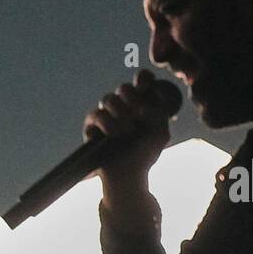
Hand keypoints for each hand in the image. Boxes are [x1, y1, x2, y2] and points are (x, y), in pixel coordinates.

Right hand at [82, 68, 172, 183]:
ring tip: (129, 131)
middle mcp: (123, 105)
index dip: (144, 78)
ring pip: (109, 99)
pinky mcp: (92, 126)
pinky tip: (115, 134)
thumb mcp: (160, 133)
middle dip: (132, 96)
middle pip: (124, 88)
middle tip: (139, 111)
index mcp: (141, 104)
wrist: (128, 175)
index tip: (146, 82)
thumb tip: (146, 98)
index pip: (142, 82)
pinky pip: (96, 114)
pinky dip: (107, 122)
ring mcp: (107, 114)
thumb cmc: (145, 154)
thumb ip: (159, 113)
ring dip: (121, 112)